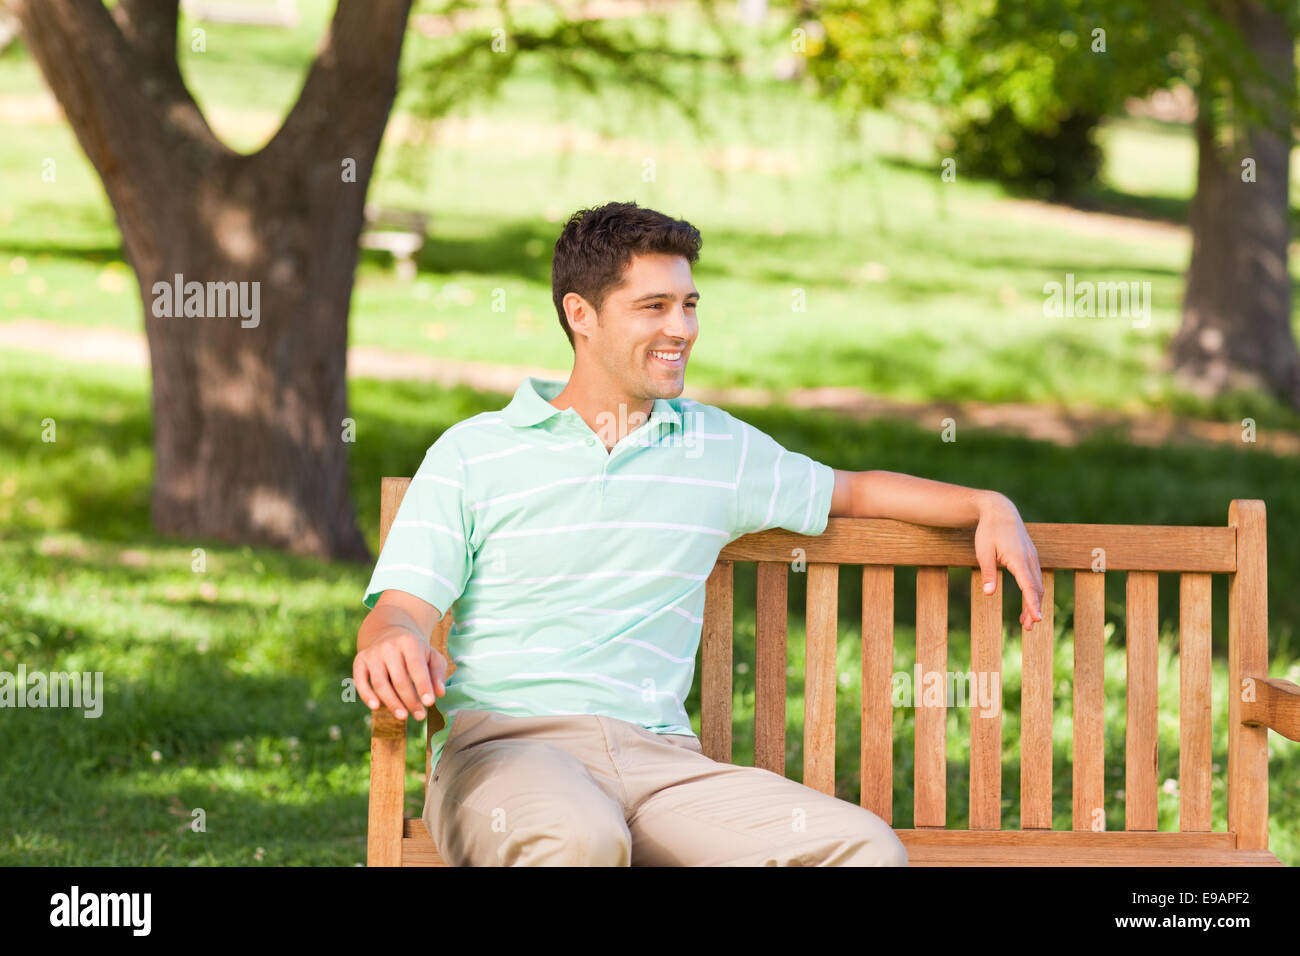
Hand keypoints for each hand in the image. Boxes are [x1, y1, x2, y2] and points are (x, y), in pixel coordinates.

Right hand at [353, 630, 447, 720]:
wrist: (391, 634)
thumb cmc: (416, 651)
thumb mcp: (431, 656)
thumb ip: (437, 674)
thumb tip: (439, 693)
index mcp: (409, 642)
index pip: (416, 667)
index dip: (423, 686)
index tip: (430, 703)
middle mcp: (389, 646)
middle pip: (399, 679)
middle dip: (410, 700)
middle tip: (420, 716)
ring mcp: (372, 653)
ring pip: (380, 683)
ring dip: (392, 703)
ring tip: (403, 716)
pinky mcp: (360, 660)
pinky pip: (360, 681)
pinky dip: (366, 695)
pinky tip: (376, 707)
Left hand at [974, 492, 1043, 630]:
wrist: (999, 510)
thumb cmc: (989, 531)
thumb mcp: (983, 552)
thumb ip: (987, 573)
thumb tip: (988, 594)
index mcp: (1018, 558)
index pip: (1028, 586)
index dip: (1032, 604)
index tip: (1037, 619)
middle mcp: (1029, 559)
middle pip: (1036, 588)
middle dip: (1034, 608)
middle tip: (1028, 628)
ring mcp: (1032, 557)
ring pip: (1037, 584)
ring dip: (1034, 603)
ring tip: (1026, 622)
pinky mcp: (1030, 557)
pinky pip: (1034, 578)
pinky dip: (1033, 592)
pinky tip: (1027, 602)